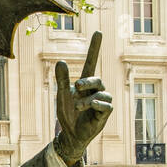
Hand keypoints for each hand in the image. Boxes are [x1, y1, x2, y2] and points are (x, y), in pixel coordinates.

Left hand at [54, 31, 111, 166]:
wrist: (70, 135)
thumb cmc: (67, 114)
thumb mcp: (61, 96)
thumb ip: (62, 80)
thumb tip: (61, 61)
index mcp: (85, 83)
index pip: (91, 61)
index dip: (95, 47)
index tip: (98, 31)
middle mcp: (96, 90)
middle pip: (96, 78)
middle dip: (87, 81)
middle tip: (75, 86)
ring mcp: (102, 101)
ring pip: (101, 93)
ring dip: (88, 99)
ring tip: (77, 106)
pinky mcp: (105, 114)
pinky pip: (105, 105)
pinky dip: (96, 105)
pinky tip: (88, 108)